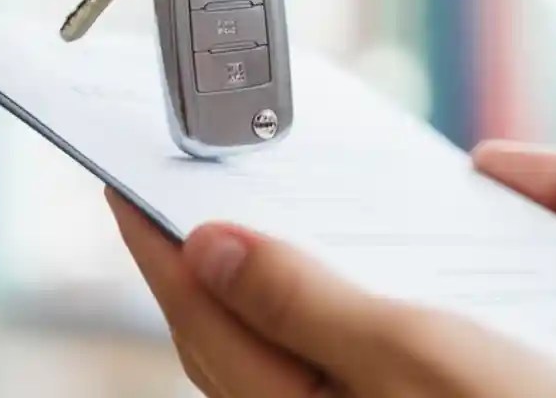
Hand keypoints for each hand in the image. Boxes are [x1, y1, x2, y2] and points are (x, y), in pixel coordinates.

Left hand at [106, 188, 555, 397]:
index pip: (203, 319)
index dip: (153, 247)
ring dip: (260, 260)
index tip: (119, 179)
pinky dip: (330, 275)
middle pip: (236, 326)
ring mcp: (384, 391)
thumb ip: (303, 300)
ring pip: (291, 326)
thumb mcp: (414, 353)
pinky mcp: (436, 374)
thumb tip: (205, 245)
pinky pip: (350, 323)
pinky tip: (346, 244)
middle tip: (166, 179)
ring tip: (236, 199)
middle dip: (195, 252)